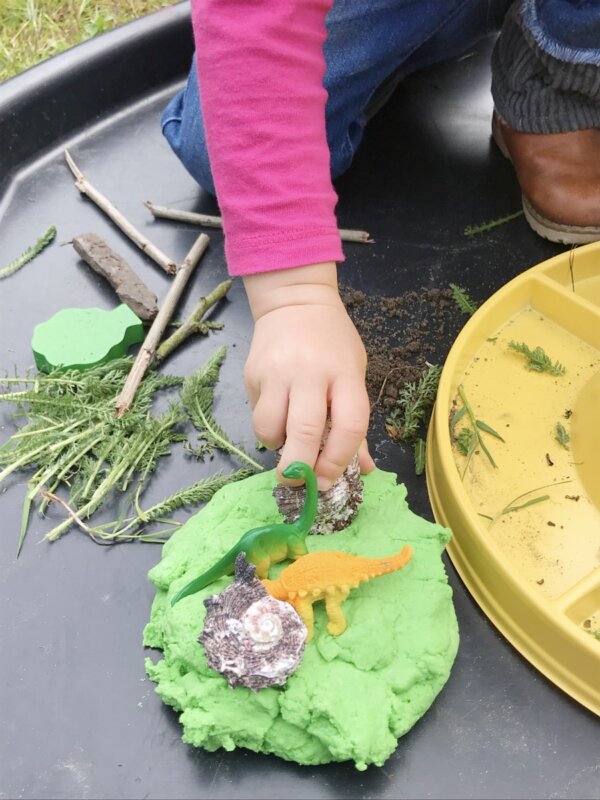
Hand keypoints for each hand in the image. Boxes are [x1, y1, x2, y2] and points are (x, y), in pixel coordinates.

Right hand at [243, 262, 374, 489]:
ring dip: (278, 447)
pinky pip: (257, 414)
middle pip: (304, 432)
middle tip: (298, 484)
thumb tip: (366, 469)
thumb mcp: (354, 375)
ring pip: (270, 427)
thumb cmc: (332, 343)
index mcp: (344, 374)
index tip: (329, 479)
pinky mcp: (252, 375)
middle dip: (300, 468)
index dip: (340, 459)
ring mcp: (278, 373)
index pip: (349, 425)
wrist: (294, 301)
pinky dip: (266, 427)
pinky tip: (277, 415)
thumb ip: (355, 424)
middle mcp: (310, 373)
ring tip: (286, 441)